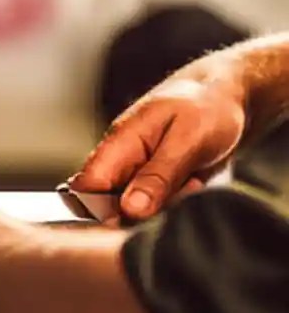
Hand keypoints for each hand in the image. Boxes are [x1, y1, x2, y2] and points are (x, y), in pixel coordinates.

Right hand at [70, 65, 246, 220]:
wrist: (226, 98)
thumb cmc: (205, 108)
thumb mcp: (188, 140)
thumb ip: (158, 175)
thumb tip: (129, 209)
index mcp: (119, 143)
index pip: (86, 185)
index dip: (100, 208)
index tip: (134, 214)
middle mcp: (122, 162)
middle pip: (111, 204)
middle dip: (146, 210)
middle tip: (181, 188)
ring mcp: (138, 175)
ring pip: (138, 210)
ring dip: (167, 206)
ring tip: (192, 180)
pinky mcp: (156, 185)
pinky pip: (158, 207)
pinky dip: (177, 203)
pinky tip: (193, 184)